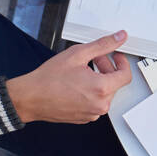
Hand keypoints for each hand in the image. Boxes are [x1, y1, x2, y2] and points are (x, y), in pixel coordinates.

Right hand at [7, 31, 132, 123]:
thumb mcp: (78, 54)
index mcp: (101, 89)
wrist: (30, 98)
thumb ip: (103, 45)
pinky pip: (95, 102)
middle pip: (114, 83)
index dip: (123, 62)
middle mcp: (100, 105)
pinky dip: (91, 92)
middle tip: (96, 59)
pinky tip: (78, 84)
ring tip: (83, 70)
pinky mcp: (84, 118)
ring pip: (104, 93)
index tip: (117, 56)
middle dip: (107, 68)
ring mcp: (92, 114)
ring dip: (99, 80)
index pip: (126, 75)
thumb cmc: (48, 79)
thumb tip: (119, 38)